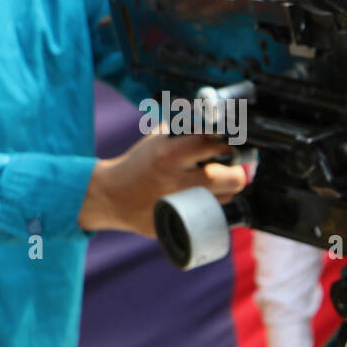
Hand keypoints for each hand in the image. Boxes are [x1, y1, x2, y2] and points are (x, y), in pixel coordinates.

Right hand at [78, 132, 246, 236]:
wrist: (111, 196)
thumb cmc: (140, 164)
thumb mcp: (158, 140)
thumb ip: (186, 131)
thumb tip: (219, 121)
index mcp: (169, 155)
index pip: (215, 145)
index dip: (227, 145)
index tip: (228, 145)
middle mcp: (177, 182)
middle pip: (234, 178)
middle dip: (235, 171)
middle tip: (228, 167)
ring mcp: (182, 207)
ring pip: (228, 198)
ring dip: (225, 189)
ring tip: (209, 182)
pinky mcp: (183, 225)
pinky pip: (216, 215)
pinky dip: (215, 206)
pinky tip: (204, 198)